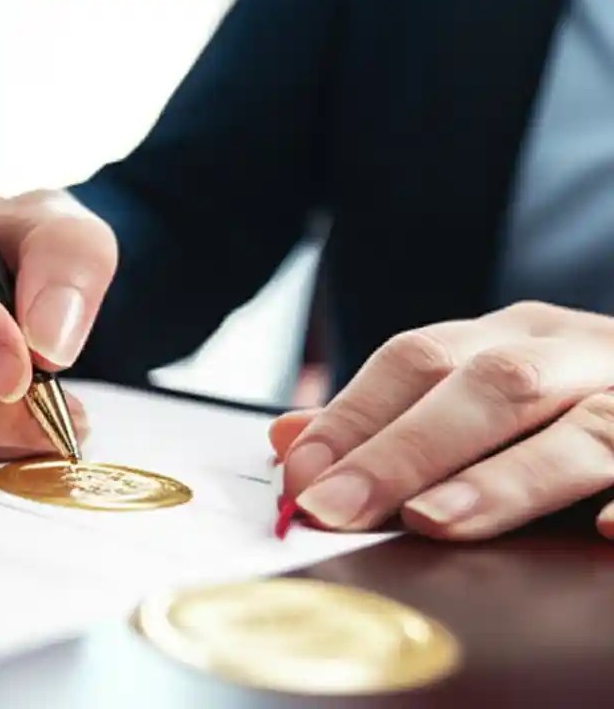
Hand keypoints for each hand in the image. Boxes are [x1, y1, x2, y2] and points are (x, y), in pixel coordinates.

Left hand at [268, 301, 613, 539]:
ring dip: (507, 478)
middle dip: (406, 450)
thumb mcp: (478, 391)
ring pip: (581, 427)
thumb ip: (388, 420)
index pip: (417, 359)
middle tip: (340, 507)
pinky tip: (605, 531)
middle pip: (489, 387)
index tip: (299, 474)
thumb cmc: (566, 398)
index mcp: (512, 336)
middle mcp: (576, 353)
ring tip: (437, 520)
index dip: (354, 415)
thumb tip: (286, 440)